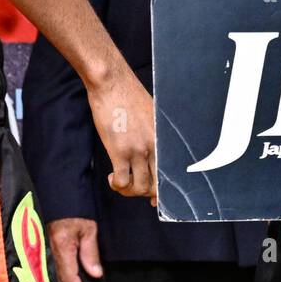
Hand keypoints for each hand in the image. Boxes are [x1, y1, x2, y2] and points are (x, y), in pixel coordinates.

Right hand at [48, 217, 101, 281]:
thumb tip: (96, 275)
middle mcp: (49, 255)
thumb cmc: (74, 211)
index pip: (69, 278)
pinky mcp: (43, 255)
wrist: (57, 198)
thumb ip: (90, 252)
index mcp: (61, 249)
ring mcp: (44, 255)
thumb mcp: (88, 228)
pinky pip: (50, 275)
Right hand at [87, 69, 156, 202]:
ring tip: (119, 181)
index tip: (155, 198)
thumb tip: (150, 147)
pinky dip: (116, 185)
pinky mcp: (120, 151)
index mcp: (162, 138)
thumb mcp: (150, 114)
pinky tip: (111, 177)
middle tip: (132, 186)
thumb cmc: (127, 94)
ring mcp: (138, 150)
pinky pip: (122, 181)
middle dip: (144, 192)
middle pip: (156, 184)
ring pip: (140, 187)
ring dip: (128, 190)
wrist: (112, 83)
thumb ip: (152, 133)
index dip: (162, 190)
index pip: (169, 172)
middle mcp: (154, 147)